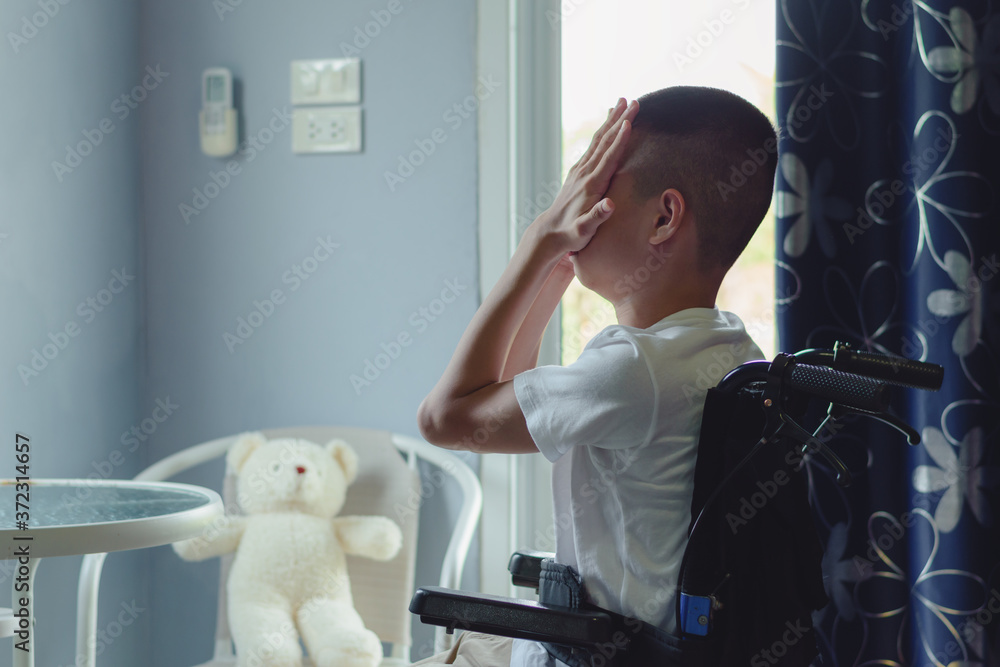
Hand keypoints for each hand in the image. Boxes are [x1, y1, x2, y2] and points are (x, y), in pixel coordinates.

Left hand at [531, 98, 638, 253]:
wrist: (551, 231)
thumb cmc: (571, 233)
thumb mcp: (584, 229)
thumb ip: (597, 216)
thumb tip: (610, 204)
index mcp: (591, 184)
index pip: (608, 158)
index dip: (619, 140)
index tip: (629, 122)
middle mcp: (585, 172)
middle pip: (605, 142)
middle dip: (620, 120)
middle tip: (634, 101)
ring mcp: (581, 170)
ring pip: (599, 140)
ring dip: (612, 120)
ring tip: (623, 102)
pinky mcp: (579, 171)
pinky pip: (594, 146)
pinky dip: (604, 131)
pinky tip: (609, 123)